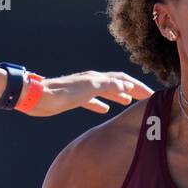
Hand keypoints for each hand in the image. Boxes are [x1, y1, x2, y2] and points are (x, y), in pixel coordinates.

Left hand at [26, 71, 152, 116]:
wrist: (37, 97)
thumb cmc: (62, 93)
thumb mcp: (89, 89)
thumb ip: (108, 86)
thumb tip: (127, 87)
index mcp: (97, 78)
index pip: (123, 80)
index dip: (137, 86)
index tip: (151, 95)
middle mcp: (92, 81)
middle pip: (116, 84)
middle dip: (131, 90)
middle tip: (144, 98)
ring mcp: (83, 90)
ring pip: (106, 91)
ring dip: (118, 95)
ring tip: (128, 102)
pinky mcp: (74, 99)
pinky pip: (93, 100)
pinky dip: (101, 104)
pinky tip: (104, 110)